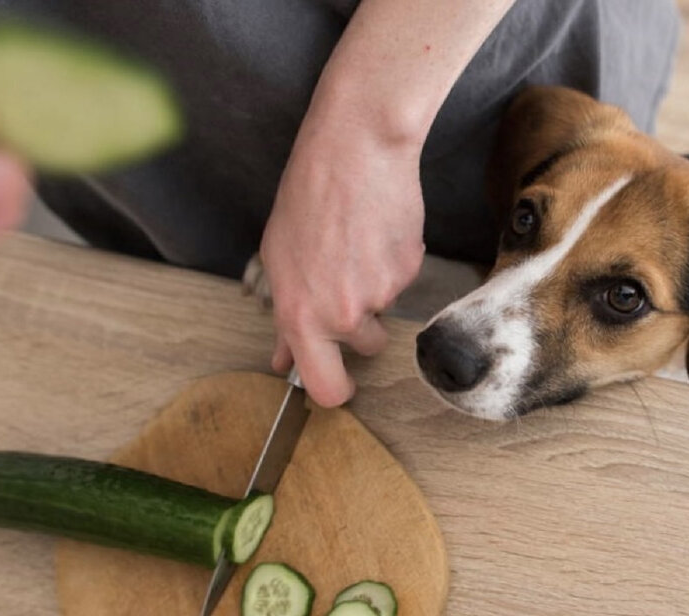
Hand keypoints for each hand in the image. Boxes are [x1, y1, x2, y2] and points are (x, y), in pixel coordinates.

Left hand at [259, 117, 424, 407]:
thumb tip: (284, 358)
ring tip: (359, 245)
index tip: (340, 382)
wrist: (354, 151)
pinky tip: (376, 229)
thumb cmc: (307, 197)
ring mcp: (381, 293)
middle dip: (362, 327)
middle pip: (367, 347)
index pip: (327, 388)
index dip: (336, 390)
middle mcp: (342, 313)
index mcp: (301, 315)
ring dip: (376, 289)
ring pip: (385, 309)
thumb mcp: (279, 259)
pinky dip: (392, 261)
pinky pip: (403, 280)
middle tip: (348, 283)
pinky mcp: (410, 270)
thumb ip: (286, 317)